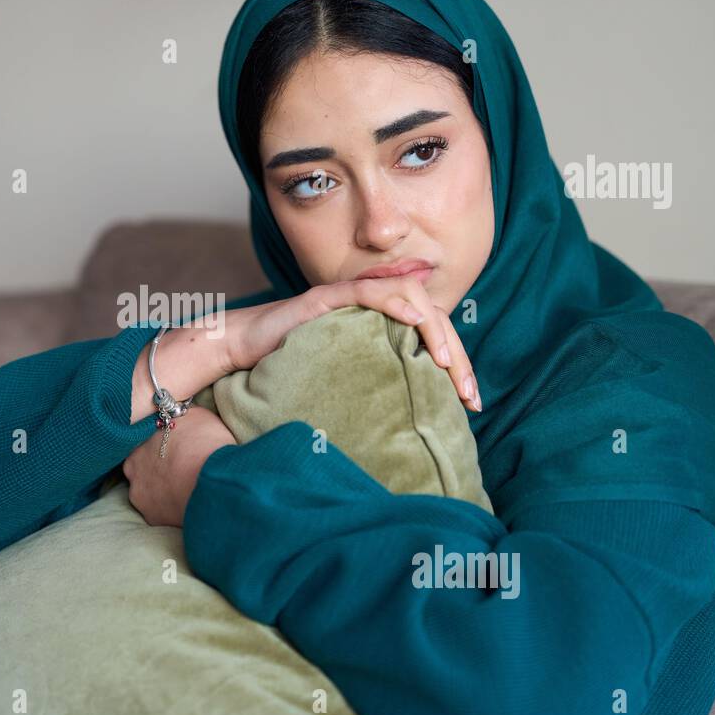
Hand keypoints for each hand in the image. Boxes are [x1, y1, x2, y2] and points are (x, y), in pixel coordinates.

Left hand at [123, 405, 236, 528]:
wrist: (213, 480)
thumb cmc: (204, 443)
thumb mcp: (194, 414)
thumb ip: (178, 416)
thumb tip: (176, 413)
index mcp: (137, 440)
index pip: (141, 441)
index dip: (158, 443)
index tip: (172, 445)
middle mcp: (131, 468)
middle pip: (140, 467)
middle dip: (155, 468)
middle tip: (178, 467)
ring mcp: (138, 495)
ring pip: (147, 491)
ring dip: (160, 489)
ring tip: (184, 486)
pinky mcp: (151, 518)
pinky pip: (158, 512)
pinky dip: (169, 509)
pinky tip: (185, 503)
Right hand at [223, 276, 481, 411]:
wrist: (242, 347)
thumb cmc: (289, 364)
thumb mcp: (345, 378)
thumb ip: (376, 385)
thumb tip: (412, 423)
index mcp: (382, 325)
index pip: (434, 336)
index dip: (459, 366)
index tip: (473, 404)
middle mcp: (372, 307)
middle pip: (433, 318)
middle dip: (457, 356)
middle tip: (469, 394)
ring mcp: (351, 299)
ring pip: (411, 298)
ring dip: (435, 329)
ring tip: (445, 363)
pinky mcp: (326, 297)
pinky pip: (368, 291)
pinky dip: (394, 302)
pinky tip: (413, 320)